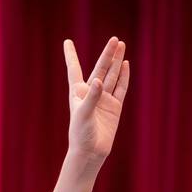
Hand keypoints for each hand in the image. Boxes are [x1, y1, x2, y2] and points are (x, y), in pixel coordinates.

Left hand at [64, 36, 129, 163]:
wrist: (90, 152)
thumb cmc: (81, 134)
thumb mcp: (83, 114)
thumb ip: (92, 97)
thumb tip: (99, 81)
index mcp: (77, 93)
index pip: (74, 69)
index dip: (71, 55)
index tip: (66, 41)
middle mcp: (91, 93)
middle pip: (100, 69)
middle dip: (107, 55)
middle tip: (115, 40)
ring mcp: (104, 99)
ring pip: (112, 76)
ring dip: (116, 62)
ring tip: (121, 45)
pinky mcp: (114, 106)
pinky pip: (120, 88)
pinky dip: (123, 76)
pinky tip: (125, 64)